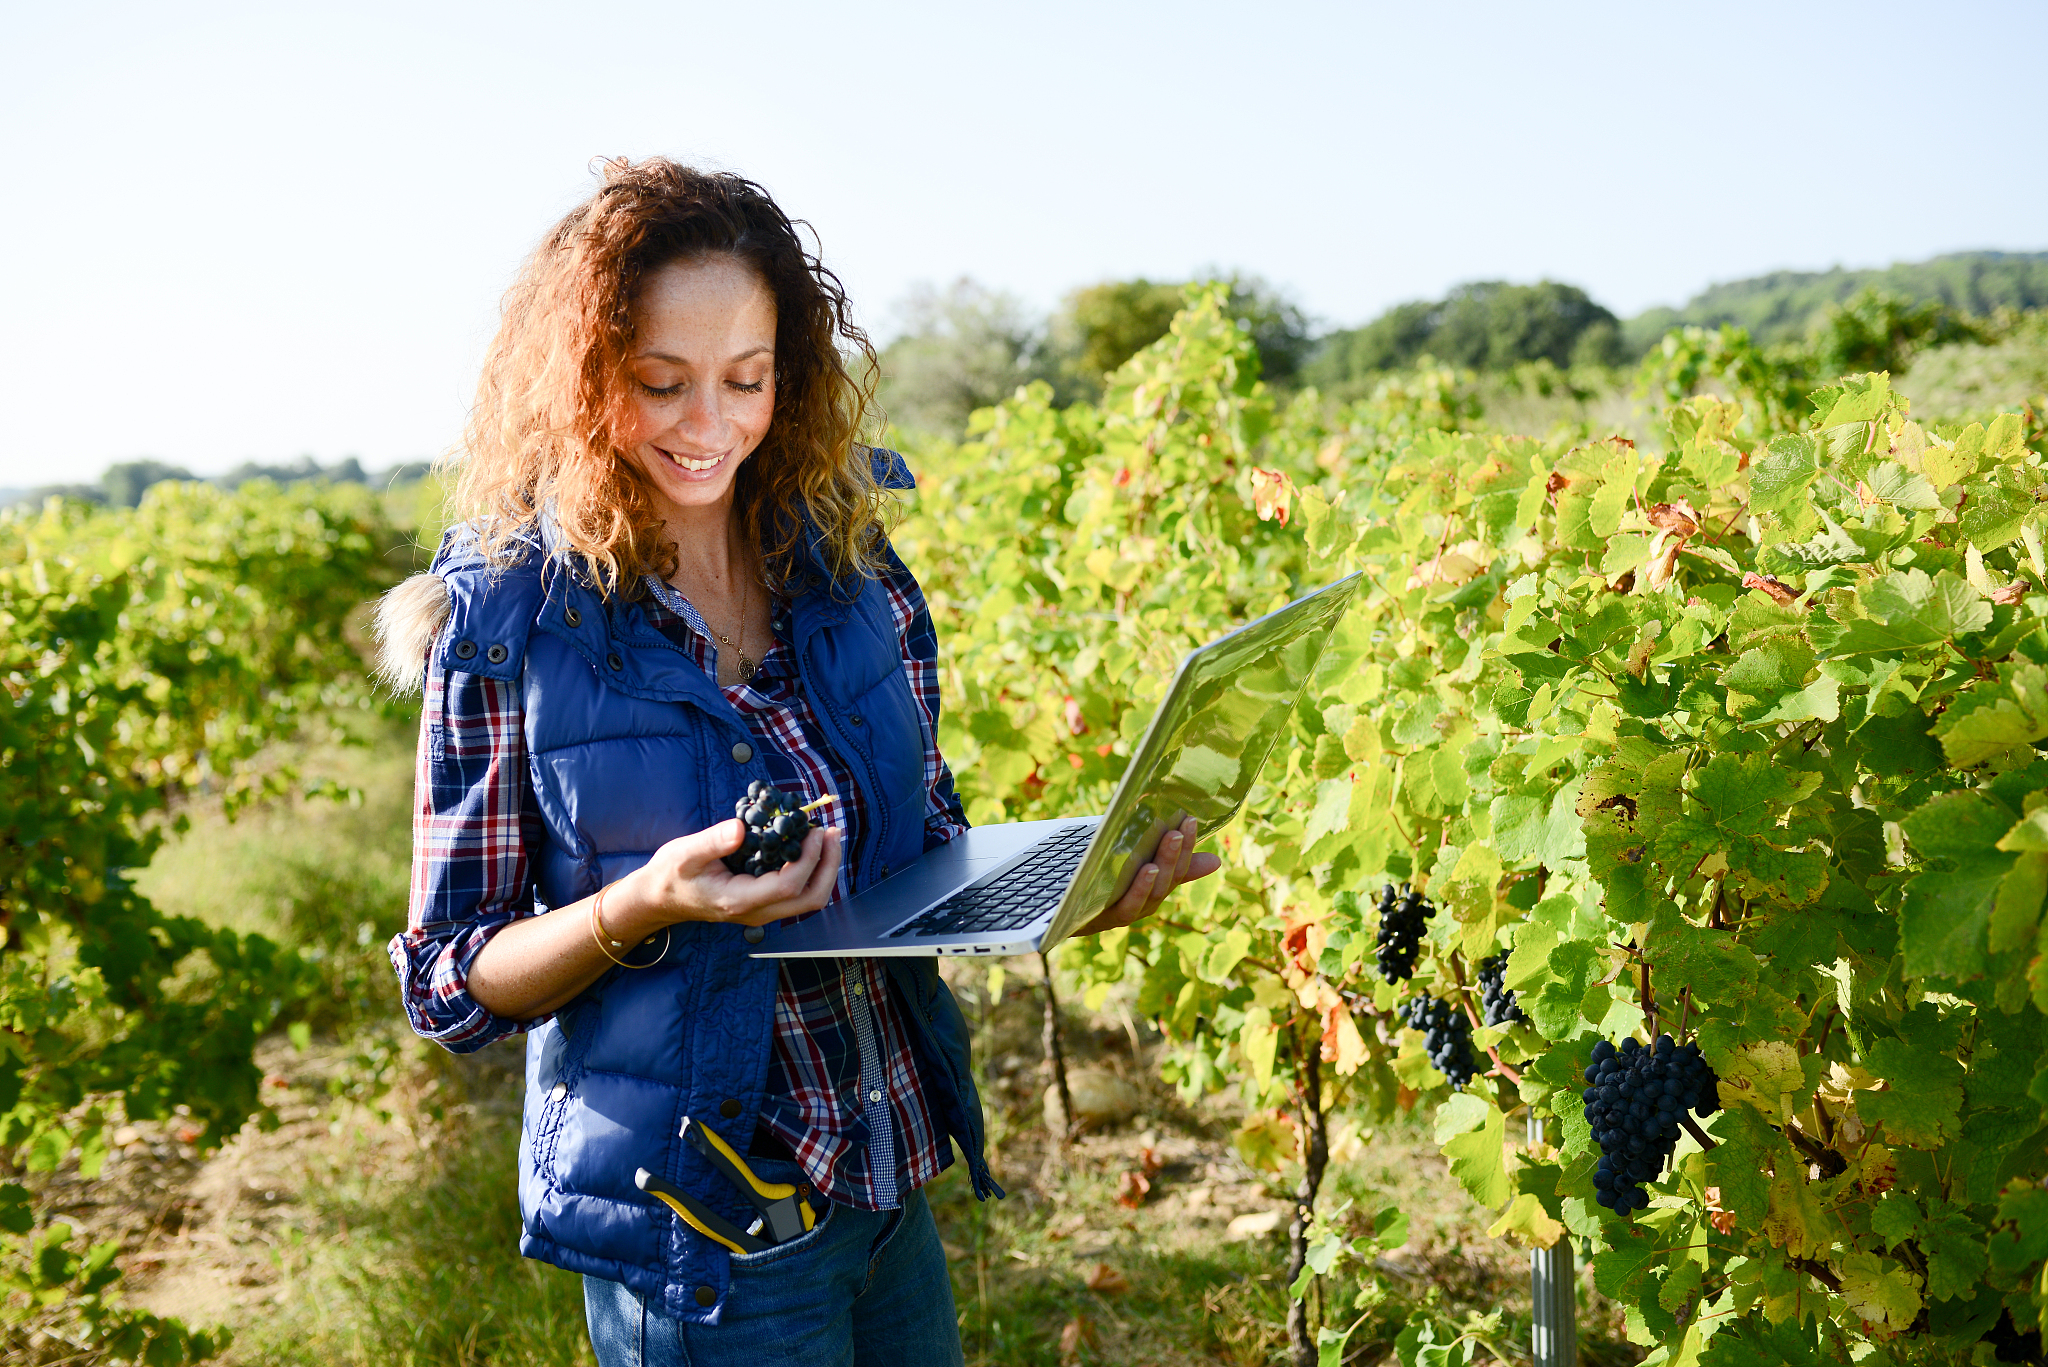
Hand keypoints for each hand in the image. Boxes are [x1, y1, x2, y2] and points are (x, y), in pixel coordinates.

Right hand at [610, 818, 842, 935]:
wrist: (660, 899)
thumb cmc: (670, 876)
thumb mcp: (684, 853)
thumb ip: (713, 841)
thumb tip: (742, 827)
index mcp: (739, 900)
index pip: (787, 886)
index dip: (807, 859)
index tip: (814, 831)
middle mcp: (756, 912)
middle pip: (810, 899)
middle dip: (828, 866)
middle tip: (832, 832)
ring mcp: (762, 911)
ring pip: (808, 899)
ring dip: (824, 868)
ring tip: (827, 835)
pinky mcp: (764, 903)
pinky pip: (799, 893)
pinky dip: (812, 870)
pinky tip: (809, 845)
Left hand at [1070, 817, 1221, 937]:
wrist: (1066, 915)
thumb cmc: (1108, 887)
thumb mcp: (1139, 870)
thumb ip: (1172, 864)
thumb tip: (1216, 861)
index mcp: (1157, 888)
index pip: (1179, 866)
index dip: (1188, 845)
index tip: (1190, 819)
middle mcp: (1148, 902)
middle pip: (1168, 878)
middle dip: (1176, 851)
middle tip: (1181, 826)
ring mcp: (1130, 912)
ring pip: (1153, 891)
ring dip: (1163, 864)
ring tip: (1169, 840)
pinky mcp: (1108, 919)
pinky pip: (1129, 905)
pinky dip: (1140, 888)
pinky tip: (1147, 869)